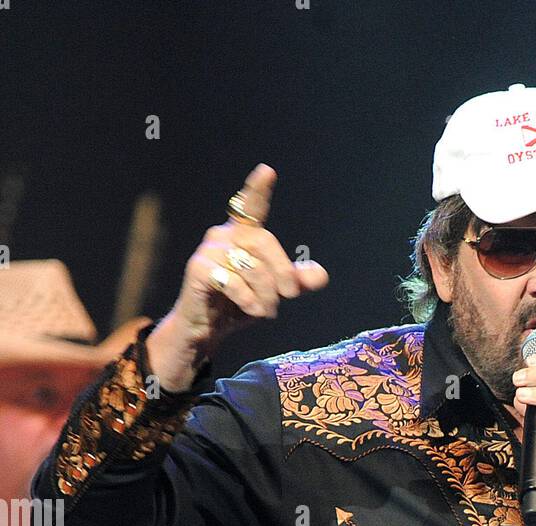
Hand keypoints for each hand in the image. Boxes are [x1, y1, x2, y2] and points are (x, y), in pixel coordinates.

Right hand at [148, 163, 328, 390]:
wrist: (206, 328)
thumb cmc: (238, 304)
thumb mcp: (272, 293)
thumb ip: (295, 281)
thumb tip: (321, 274)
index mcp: (242, 234)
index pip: (250, 205)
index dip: (258, 189)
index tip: (267, 171)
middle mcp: (224, 235)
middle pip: (264, 242)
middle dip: (282, 272)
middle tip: (290, 296)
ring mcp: (209, 251)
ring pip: (251, 266)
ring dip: (266, 293)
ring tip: (266, 310)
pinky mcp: (199, 270)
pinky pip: (233, 281)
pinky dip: (248, 299)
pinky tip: (252, 309)